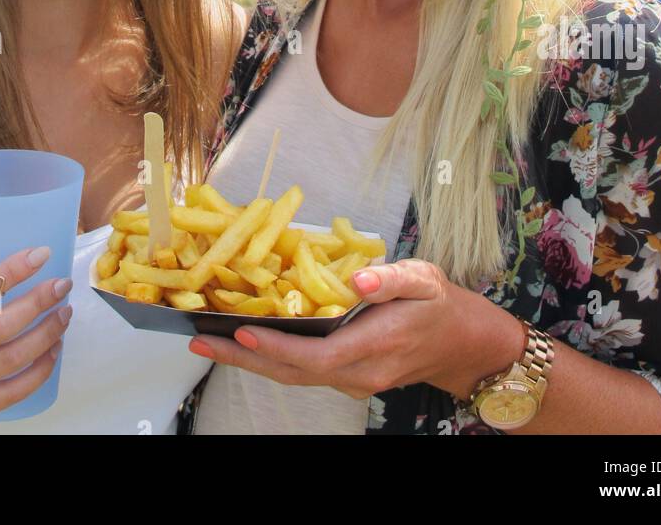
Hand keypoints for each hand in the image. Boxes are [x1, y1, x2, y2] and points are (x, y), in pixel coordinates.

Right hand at [0, 247, 72, 433]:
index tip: (40, 253)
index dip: (13, 270)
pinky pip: (10, 395)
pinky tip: (52, 353)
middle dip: (42, 301)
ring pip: (13, 360)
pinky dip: (38, 373)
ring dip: (47, 334)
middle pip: (3, 325)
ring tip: (63, 314)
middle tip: (62, 284)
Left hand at [188, 258, 522, 400]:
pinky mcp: (348, 378)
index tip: (240, 332)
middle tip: (200, 344)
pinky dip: (271, 358)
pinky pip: (304, 371)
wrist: (460, 342)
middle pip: (293, 373)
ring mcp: (354, 381)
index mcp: (376, 345)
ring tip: (208, 344)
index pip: (317, 355)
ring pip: (294, 376)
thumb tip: (358, 280)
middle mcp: (361, 373)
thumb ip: (390, 279)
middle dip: (243, 359)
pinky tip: (245, 342)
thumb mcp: (423, 278)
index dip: (276, 347)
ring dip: (250, 361)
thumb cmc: (438, 303)